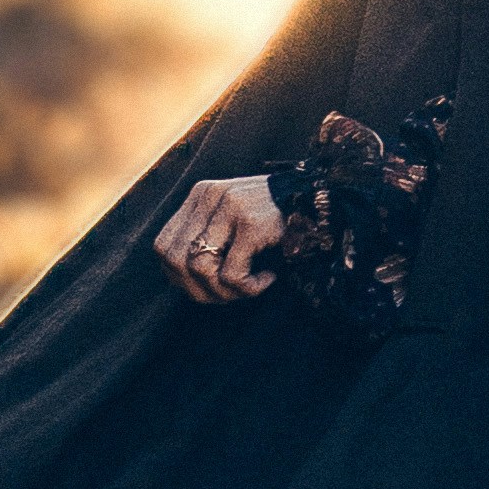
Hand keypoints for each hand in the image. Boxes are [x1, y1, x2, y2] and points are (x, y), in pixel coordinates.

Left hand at [157, 170, 288, 305]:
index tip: (207, 287)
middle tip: (229, 294)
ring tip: (249, 288)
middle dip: (199, 291)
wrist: (324, 200)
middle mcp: (210, 196)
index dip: (178, 277)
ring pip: (200, 270)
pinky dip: (249, 288)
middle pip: (176, 261)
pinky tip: (269, 278)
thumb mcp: (235, 221)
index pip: (164, 246)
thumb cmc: (280, 219)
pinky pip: (232, 275)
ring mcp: (230, 207)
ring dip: (225, 292)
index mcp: (201, 194)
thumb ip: (209, 239)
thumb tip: (180, 281)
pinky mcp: (252, 224)